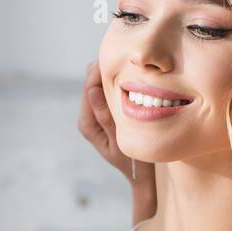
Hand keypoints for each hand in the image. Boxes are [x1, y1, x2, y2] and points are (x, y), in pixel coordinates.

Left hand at [79, 60, 155, 217]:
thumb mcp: (121, 141)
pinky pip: (109, 89)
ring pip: (100, 81)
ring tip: (129, 58)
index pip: (89, 87)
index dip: (101, 68)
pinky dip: (118, 79)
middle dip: (105, 66)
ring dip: (112, 71)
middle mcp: (88, 117)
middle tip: (125, 51)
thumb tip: (92, 91)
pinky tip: (132, 72)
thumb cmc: (136, 163)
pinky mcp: (107, 112)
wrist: (143, 178)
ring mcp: (97, 114)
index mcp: (88, 123)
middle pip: (91, 80)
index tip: (116, 53)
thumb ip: (106, 117)